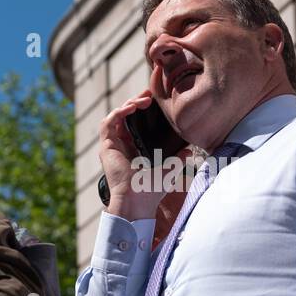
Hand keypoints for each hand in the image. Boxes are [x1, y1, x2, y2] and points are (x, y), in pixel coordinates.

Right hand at [99, 90, 166, 221]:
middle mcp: (121, 146)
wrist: (138, 201)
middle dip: (136, 103)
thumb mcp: (169, 170)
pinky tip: (131, 107)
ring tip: (143, 100)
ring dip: (128, 105)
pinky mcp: (106, 147)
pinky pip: (108, 124)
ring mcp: (112, 146)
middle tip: (149, 94)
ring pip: (116, 117)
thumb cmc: (151, 191)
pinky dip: (118, 113)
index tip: (154, 101)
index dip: (142, 111)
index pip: (135, 124)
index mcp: (133, 151)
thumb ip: (177, 159)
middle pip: (125, 117)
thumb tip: (188, 150)